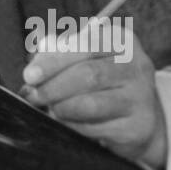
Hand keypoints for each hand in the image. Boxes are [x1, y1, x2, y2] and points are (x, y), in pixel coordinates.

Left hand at [19, 25, 167, 168]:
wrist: (140, 117)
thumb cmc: (103, 80)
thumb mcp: (84, 58)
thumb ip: (58, 53)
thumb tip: (36, 62)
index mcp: (121, 41)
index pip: (85, 45)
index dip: (53, 61)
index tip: (29, 75)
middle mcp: (137, 66)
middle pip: (89, 74)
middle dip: (53, 86)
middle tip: (33, 96)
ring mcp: (140, 98)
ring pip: (92, 104)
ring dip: (62, 108)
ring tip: (51, 109)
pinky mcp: (138, 127)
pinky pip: (96, 128)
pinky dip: (74, 127)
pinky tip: (68, 123)